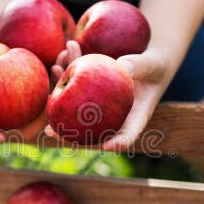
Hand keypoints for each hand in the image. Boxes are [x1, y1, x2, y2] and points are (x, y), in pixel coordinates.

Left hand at [45, 42, 168, 151]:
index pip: (127, 135)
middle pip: (90, 131)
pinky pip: (72, 88)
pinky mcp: (88, 92)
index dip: (118, 143)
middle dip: (67, 134)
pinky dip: (64, 75)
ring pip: (75, 107)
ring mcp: (98, 106)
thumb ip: (142, 65)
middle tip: (49, 131)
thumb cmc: (154, 64)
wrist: (143, 57)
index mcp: (134, 117)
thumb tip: (123, 66)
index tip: (107, 146)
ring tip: (56, 69)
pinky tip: (57, 63)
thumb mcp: (154, 63)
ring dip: (61, 90)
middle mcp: (112, 116)